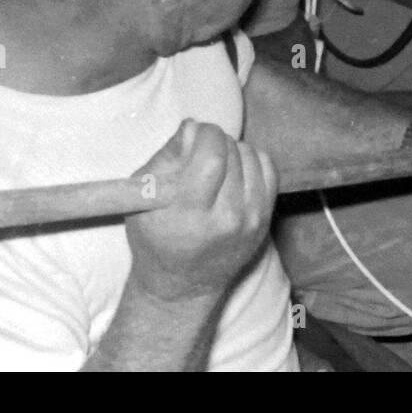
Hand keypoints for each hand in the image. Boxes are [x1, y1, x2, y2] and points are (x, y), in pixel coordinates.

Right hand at [126, 119, 277, 302]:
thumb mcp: (142, 196)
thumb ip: (168, 155)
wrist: (182, 286)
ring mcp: (252, 221)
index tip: (193, 135)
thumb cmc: (155, 238)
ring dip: (233, 151)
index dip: (204, 134)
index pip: (213, 155)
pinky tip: (233, 173)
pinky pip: (268, 169)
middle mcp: (227, 219)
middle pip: (232, 152)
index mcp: (190, 214)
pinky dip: (251, 162)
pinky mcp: (266, 221)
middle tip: (198, 153)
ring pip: (252, 156)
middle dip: (214, 142)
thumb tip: (194, 126)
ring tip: (214, 167)